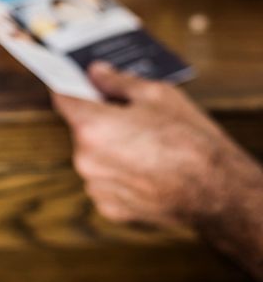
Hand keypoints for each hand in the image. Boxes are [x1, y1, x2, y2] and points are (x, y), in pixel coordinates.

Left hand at [53, 62, 262, 227]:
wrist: (218, 190)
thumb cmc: (191, 140)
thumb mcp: (158, 95)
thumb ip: (118, 82)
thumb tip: (96, 73)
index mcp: (91, 126)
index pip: (63, 99)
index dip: (72, 89)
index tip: (78, 85)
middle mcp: (85, 159)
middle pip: (81, 131)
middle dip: (101, 123)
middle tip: (134, 121)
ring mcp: (96, 187)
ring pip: (94, 159)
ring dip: (110, 152)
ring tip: (148, 150)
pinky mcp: (110, 208)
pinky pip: (107, 184)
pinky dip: (121, 177)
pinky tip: (148, 173)